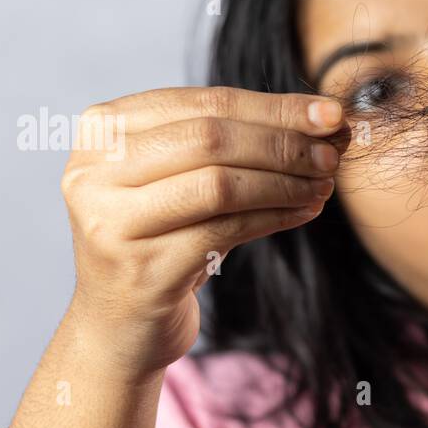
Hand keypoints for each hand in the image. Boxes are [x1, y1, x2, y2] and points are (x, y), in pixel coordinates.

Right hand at [59, 86, 344, 377]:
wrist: (120, 325)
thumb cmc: (162, 239)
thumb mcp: (184, 179)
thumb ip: (237, 144)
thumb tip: (325, 121)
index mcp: (103, 130)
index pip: (203, 102)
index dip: (273, 106)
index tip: (330, 114)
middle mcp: (94, 171)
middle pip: (210, 138)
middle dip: (282, 142)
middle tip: (332, 153)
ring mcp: (112, 221)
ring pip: (219, 184)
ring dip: (284, 181)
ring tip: (324, 184)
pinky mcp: (142, 269)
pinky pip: (225, 231)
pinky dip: (274, 217)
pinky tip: (305, 212)